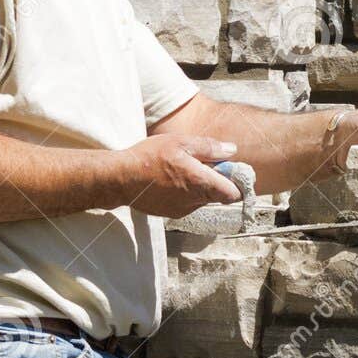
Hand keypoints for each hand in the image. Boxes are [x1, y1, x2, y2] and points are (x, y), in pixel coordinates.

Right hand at [126, 134, 243, 216]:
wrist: (121, 179)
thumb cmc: (150, 157)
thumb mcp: (180, 143)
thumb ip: (208, 148)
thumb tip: (231, 150)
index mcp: (201, 183)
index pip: (234, 194)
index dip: (236, 183)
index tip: (229, 170)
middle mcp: (196, 201)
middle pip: (219, 195)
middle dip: (216, 181)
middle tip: (201, 164)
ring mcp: (184, 210)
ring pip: (203, 199)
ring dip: (199, 187)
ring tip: (181, 170)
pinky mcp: (173, 214)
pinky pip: (188, 203)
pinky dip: (186, 193)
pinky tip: (171, 181)